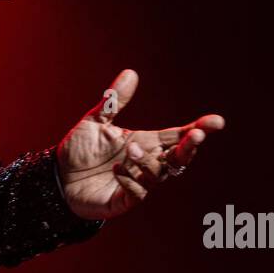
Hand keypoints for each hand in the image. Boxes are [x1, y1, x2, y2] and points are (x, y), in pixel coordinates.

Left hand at [55, 68, 224, 220]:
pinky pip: (138, 193)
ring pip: (159, 175)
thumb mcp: (96, 121)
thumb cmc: (79, 150)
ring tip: (130, 151)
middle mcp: (145, 163)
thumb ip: (114, 101)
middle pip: (178, 158)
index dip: (196, 129)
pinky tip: (117, 171)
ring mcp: (137, 183)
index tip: (216, 121)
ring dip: (149, 162)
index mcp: (144, 142)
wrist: (57, 178)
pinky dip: (131, 180)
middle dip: (189, 147)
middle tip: (196, 135)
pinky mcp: (124, 200)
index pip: (175, 136)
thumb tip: (131, 72)